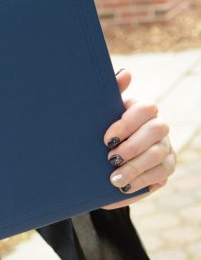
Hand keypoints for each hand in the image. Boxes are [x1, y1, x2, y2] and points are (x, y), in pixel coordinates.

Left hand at [102, 69, 175, 208]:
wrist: (95, 165)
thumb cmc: (97, 135)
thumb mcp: (98, 117)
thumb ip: (110, 94)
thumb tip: (126, 73)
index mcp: (140, 111)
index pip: (146, 109)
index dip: (127, 123)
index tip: (106, 139)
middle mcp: (157, 127)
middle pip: (157, 130)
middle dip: (133, 146)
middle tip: (110, 158)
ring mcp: (164, 148)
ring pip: (158, 155)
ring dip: (135, 167)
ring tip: (114, 178)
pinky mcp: (165, 169)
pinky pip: (160, 174)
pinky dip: (140, 181)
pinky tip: (124, 186)